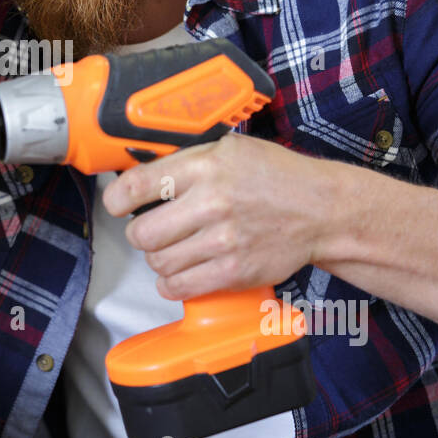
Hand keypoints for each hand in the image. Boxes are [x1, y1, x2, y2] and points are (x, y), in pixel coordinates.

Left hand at [100, 133, 341, 299]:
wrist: (322, 210)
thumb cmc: (275, 177)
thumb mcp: (229, 150)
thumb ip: (187, 160)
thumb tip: (141, 172)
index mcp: (205, 168)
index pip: (137, 186)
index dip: (115, 199)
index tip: (117, 204)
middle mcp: (212, 203)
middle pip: (142, 233)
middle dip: (139, 233)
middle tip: (149, 229)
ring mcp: (223, 241)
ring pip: (158, 262)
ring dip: (158, 258)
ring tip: (171, 248)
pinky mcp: (233, 272)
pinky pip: (179, 287)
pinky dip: (170, 283)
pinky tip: (179, 272)